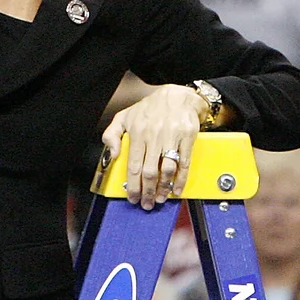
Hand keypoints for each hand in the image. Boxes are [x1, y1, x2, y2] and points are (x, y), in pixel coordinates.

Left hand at [100, 85, 203, 209]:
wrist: (177, 95)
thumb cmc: (149, 109)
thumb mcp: (124, 117)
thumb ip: (112, 135)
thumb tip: (112, 155)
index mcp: (137, 133)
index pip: (133, 166)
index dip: (132, 186)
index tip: (132, 198)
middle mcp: (154, 136)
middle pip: (150, 172)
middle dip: (148, 192)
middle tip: (147, 204)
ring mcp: (171, 137)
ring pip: (167, 169)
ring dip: (164, 188)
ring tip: (161, 198)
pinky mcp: (187, 137)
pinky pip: (184, 163)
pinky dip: (181, 179)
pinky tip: (177, 189)